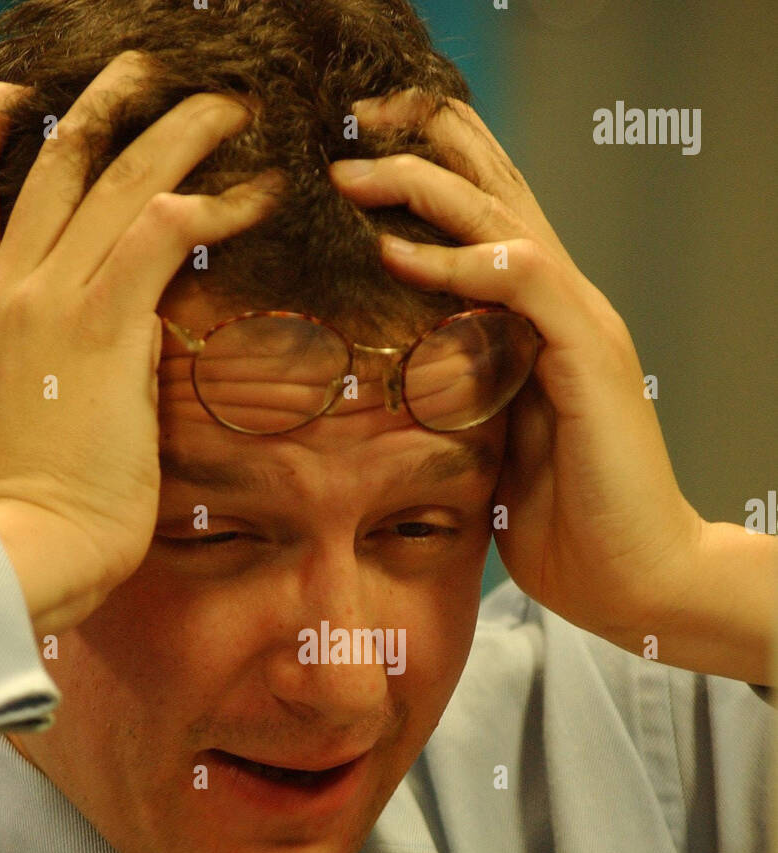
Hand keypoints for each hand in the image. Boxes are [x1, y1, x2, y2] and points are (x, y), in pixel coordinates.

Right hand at [0, 53, 281, 636]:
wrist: (27, 546)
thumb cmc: (8, 502)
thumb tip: (25, 353)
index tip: (21, 98)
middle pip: (53, 162)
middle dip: (107, 104)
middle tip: (152, 73)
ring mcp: (46, 299)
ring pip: (115, 180)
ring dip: (178, 132)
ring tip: (228, 106)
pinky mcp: (103, 326)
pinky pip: (163, 235)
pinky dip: (217, 204)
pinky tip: (261, 191)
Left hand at [330, 89, 775, 680]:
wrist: (636, 579)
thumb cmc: (567, 530)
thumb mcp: (489, 455)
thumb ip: (457, 407)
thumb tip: (387, 397)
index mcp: (540, 328)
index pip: (488, 227)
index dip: (426, 186)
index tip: (349, 180)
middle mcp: (564, 310)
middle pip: (497, 197)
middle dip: (419, 157)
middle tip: (342, 147)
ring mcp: (582, 326)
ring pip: (503, 219)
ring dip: (424, 189)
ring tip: (354, 174)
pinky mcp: (589, 355)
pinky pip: (523, 279)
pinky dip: (461, 258)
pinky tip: (399, 251)